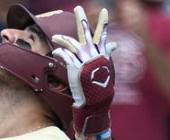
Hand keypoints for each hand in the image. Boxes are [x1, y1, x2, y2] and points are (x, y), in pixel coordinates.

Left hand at [52, 5, 116, 139]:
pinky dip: (59, 53)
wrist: (95, 101)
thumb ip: (107, 52)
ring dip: (63, 39)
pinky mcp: (74, 67)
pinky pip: (64, 56)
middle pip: (86, 33)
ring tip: (56, 37)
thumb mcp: (105, 66)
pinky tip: (55, 51)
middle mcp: (92, 55)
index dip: (104, 23)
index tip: (105, 10)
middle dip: (82, 20)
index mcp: (100, 54)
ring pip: (72, 44)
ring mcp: (83, 60)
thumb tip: (114, 44)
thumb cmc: (99, 84)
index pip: (102, 35)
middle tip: (79, 8)